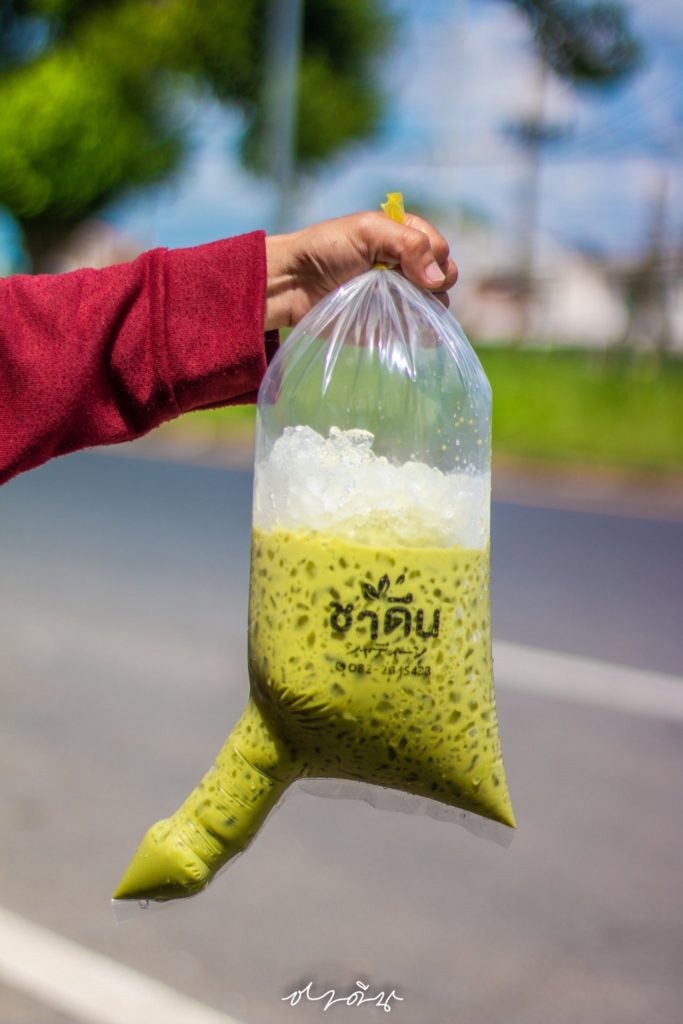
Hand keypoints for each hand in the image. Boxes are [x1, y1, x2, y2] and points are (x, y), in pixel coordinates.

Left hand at [264, 210, 457, 329]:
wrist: (294, 284)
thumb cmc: (326, 249)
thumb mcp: (367, 231)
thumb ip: (407, 244)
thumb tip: (437, 279)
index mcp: (405, 238)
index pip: (440, 248)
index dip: (433, 257)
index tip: (404, 264)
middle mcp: (408, 268)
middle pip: (445, 277)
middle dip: (434, 283)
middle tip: (404, 285)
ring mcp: (401, 298)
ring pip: (437, 305)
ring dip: (427, 307)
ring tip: (398, 305)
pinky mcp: (391, 325)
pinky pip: (422, 331)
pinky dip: (425, 332)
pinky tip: (415, 330)